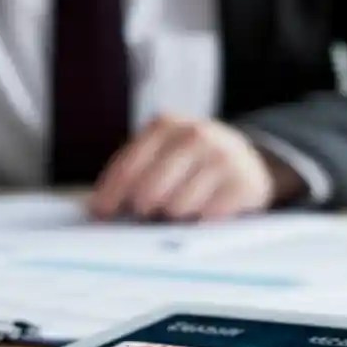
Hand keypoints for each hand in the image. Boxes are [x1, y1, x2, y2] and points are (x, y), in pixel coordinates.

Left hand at [88, 116, 306, 221]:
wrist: (247, 160)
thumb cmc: (190, 162)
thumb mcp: (162, 152)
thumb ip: (133, 171)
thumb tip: (98, 208)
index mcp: (165, 125)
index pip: (128, 167)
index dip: (110, 195)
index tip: (100, 214)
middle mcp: (194, 136)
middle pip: (149, 190)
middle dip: (142, 208)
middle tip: (146, 213)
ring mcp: (221, 159)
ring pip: (177, 207)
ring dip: (173, 216)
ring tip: (179, 209)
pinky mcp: (242, 183)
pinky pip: (207, 217)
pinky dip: (200, 221)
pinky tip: (203, 212)